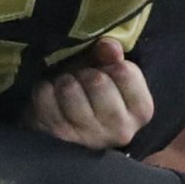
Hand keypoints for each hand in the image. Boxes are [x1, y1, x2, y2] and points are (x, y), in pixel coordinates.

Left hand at [24, 37, 156, 150]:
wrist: (66, 124)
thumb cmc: (92, 92)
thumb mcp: (106, 70)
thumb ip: (111, 55)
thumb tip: (110, 47)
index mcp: (141, 111)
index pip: (125, 73)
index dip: (110, 65)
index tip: (104, 72)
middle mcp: (121, 129)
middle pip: (97, 82)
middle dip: (84, 72)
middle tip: (81, 78)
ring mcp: (90, 137)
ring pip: (70, 89)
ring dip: (63, 81)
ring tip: (65, 86)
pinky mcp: (60, 136)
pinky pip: (45, 98)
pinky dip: (44, 90)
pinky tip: (51, 95)